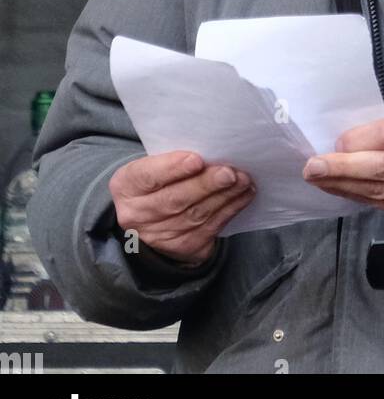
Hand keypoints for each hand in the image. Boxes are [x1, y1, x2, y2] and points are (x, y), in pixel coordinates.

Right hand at [109, 150, 255, 265]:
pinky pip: (209, 229)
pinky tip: (243, 195)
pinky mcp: (183, 248)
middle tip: (229, 173)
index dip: (172, 168)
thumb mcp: (154, 165)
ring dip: (224, 197)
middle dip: (206, 185)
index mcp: (126, 186)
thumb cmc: (160, 180)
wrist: (154, 218)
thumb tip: (211, 149)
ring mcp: (159, 236)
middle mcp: (136, 215)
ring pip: (196, 216)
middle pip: (174, 200)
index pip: (147, 176)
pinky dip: (230, 210)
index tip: (197, 159)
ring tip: (243, 180)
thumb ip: (173, 159)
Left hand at [301, 113, 383, 217]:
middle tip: (313, 167)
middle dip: (343, 169)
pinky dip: (351, 194)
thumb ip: (382, 132)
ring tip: (315, 177)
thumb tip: (344, 146)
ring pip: (374, 190)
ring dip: (341, 184)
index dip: (362, 141)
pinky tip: (333, 187)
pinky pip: (375, 202)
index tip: (336, 144)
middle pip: (380, 170)